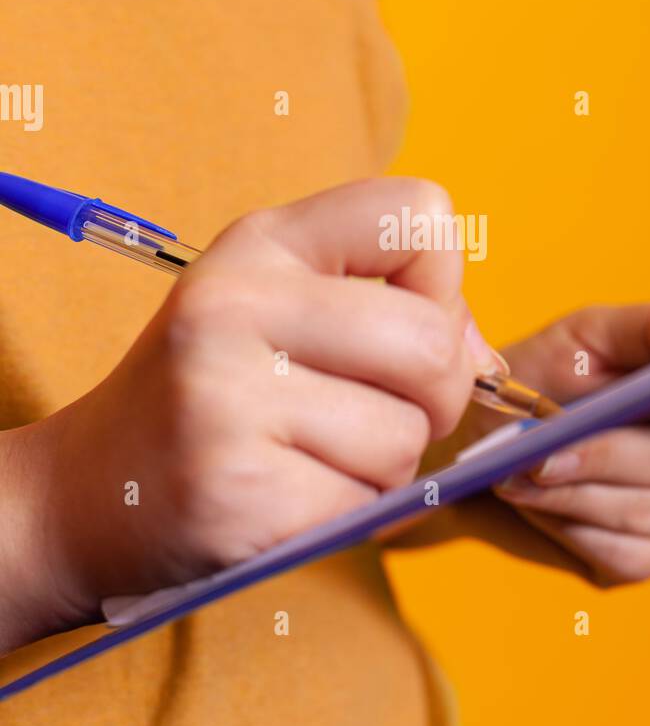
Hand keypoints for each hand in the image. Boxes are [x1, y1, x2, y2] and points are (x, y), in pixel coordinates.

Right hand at [0, 178, 496, 654]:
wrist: (89, 494)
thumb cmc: (211, 397)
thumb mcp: (281, 311)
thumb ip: (390, 306)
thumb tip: (484, 357)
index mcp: (260, 244)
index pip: (419, 210)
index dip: (439, 281)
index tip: (395, 324)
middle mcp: (237, 305)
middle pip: (432, 344)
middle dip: (434, 397)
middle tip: (376, 414)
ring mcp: (230, 400)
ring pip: (406, 438)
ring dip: (384, 467)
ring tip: (311, 458)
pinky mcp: (240, 494)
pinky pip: (367, 506)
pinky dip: (348, 514)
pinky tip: (289, 499)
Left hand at [492, 304, 649, 586]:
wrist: (493, 434)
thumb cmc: (546, 374)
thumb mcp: (588, 333)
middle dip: (602, 457)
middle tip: (533, 455)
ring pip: (644, 512)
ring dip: (568, 495)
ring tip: (513, 473)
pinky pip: (624, 553)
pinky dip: (568, 527)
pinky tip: (536, 502)